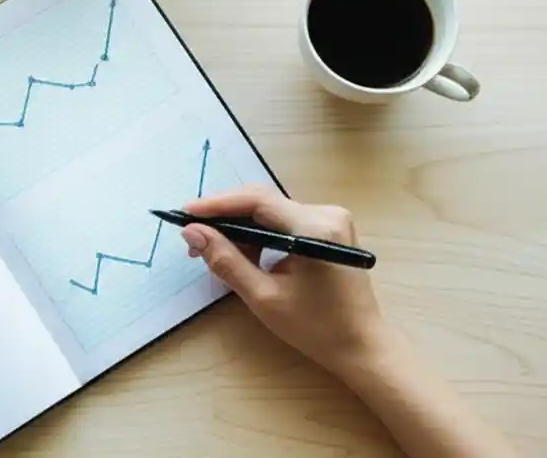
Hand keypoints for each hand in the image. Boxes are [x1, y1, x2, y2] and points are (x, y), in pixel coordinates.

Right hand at [181, 186, 387, 375]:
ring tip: (213, 250)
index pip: (256, 201)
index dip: (216, 204)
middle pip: (262, 203)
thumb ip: (226, 260)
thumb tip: (192, 233)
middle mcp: (326, 213)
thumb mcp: (263, 297)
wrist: (362, 345)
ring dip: (240, 228)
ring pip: (270, 212)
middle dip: (224, 218)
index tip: (184, 213)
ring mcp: (331, 219)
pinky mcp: (330, 228)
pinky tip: (242, 252)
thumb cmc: (316, 328)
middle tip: (192, 239)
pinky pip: (284, 221)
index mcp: (314, 228)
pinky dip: (259, 233)